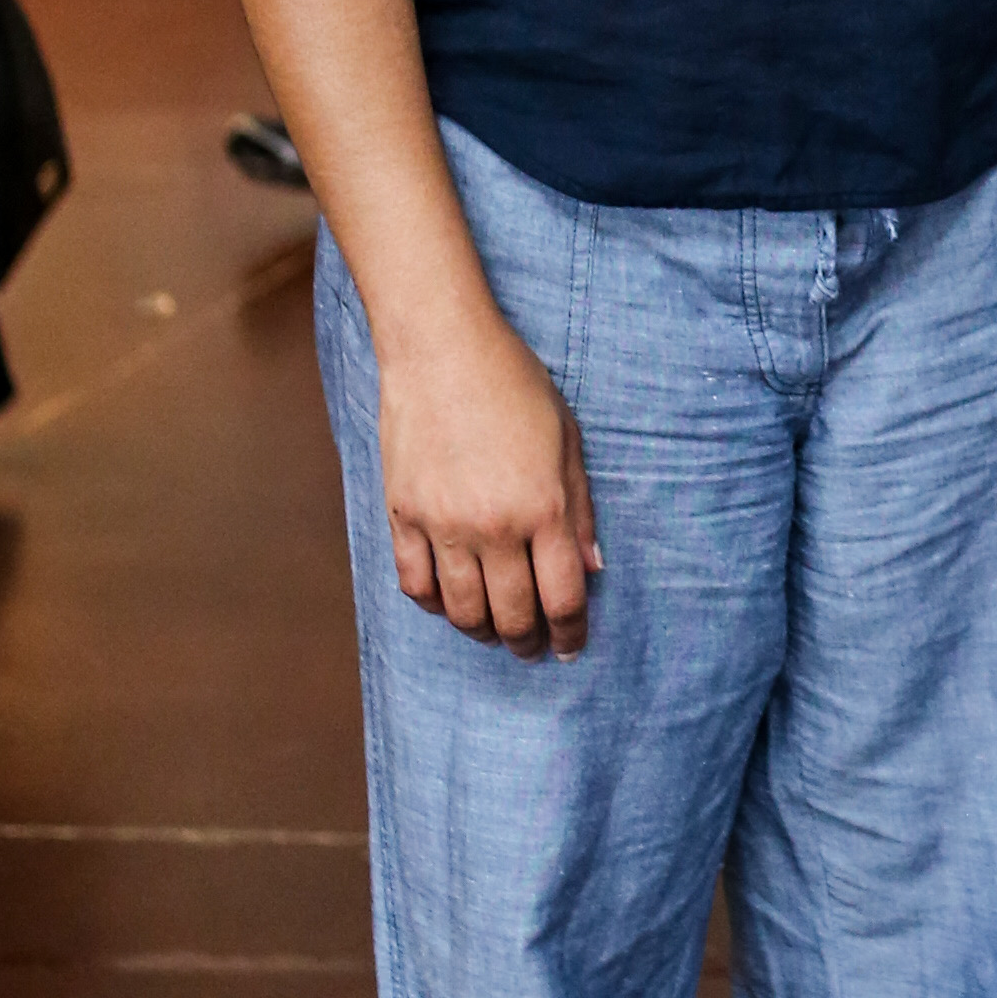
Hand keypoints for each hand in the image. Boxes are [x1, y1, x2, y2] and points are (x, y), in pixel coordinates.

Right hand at [379, 302, 601, 656]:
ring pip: (461, 610)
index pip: (563, 598)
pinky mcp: (402, 515)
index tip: (572, 647)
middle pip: (512, 615)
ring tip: (493, 630)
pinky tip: (449, 601)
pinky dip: (433, 604)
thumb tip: (594, 567)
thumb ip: (581, 508)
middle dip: (527, 643)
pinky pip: (415, 584)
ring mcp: (443, 523)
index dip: (571, 633)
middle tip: (533, 648)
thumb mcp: (568, 440)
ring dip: (481, 631)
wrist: (441, 349)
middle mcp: (494, 525)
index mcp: (544, 507)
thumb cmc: (514, 385)